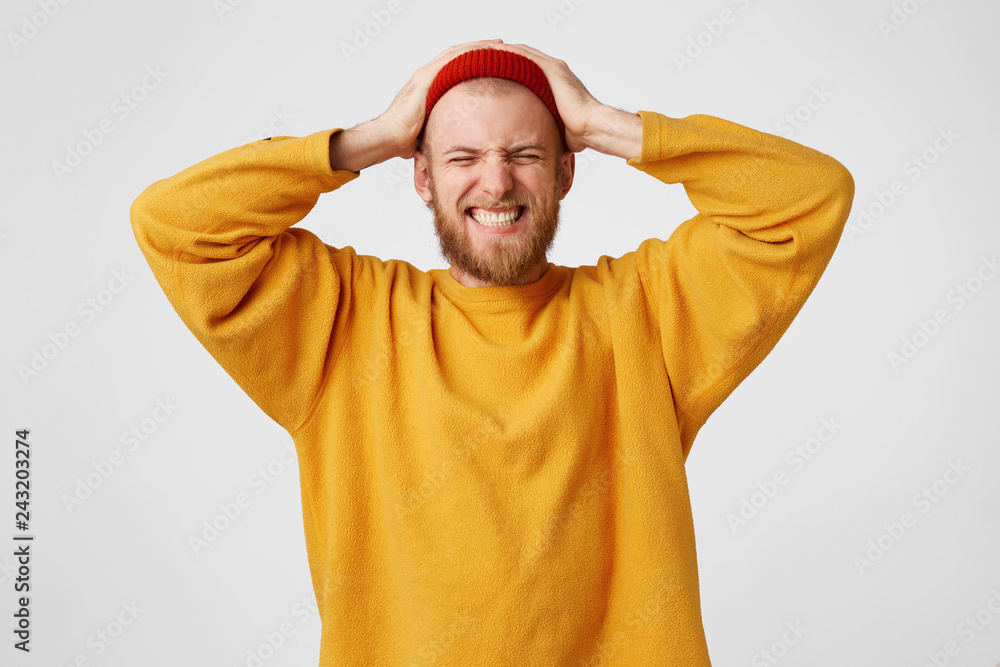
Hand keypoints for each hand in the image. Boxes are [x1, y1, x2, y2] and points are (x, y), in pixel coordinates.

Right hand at [376, 38, 507, 159]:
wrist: (388, 138)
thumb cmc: (402, 140)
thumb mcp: (428, 130)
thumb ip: (440, 128)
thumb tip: (452, 140)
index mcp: (426, 88)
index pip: (453, 69)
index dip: (472, 63)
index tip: (491, 63)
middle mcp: (424, 77)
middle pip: (456, 57)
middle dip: (479, 51)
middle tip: (500, 48)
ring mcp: (424, 76)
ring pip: (456, 54)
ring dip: (478, 48)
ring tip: (499, 45)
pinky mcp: (425, 78)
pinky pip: (451, 59)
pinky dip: (470, 53)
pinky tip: (485, 50)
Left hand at [487, 42, 641, 157]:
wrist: (592, 128)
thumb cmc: (579, 134)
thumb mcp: (553, 128)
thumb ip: (541, 128)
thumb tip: (531, 147)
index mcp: (554, 83)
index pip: (525, 70)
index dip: (507, 69)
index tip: (489, 73)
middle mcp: (554, 71)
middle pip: (521, 58)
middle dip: (501, 58)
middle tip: (479, 59)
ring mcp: (553, 68)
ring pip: (520, 53)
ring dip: (500, 52)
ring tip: (479, 53)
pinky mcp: (552, 69)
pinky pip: (523, 55)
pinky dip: (506, 52)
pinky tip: (490, 52)